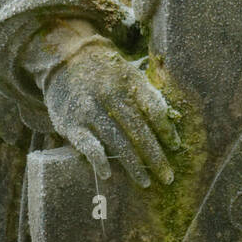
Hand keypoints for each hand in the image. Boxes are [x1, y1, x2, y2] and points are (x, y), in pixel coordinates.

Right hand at [43, 39, 179, 187]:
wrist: (64, 59)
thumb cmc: (106, 73)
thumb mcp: (129, 73)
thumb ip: (147, 95)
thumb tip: (171, 122)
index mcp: (129, 81)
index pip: (154, 108)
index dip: (166, 129)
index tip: (176, 146)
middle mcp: (110, 95)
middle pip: (138, 130)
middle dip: (155, 156)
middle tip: (168, 177)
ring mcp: (89, 110)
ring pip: (117, 141)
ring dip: (133, 165)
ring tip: (145, 182)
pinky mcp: (71, 123)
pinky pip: (87, 145)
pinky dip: (98, 160)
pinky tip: (107, 174)